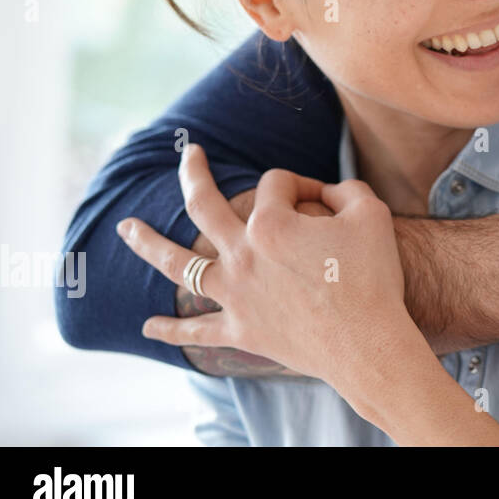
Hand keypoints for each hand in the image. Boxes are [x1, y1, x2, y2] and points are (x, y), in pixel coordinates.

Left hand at [117, 144, 412, 388]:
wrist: (368, 343)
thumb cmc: (373, 276)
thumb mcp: (371, 214)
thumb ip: (345, 190)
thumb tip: (325, 192)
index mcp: (271, 223)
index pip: (277, 185)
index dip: (304, 185)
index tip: (327, 201)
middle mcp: (242, 255)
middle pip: (204, 206)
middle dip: (194, 174)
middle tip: (188, 155)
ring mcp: (236, 295)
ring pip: (180, 265)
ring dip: (149, 243)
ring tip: (125, 228)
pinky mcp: (241, 332)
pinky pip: (197, 331)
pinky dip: (171, 329)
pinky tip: (147, 325)